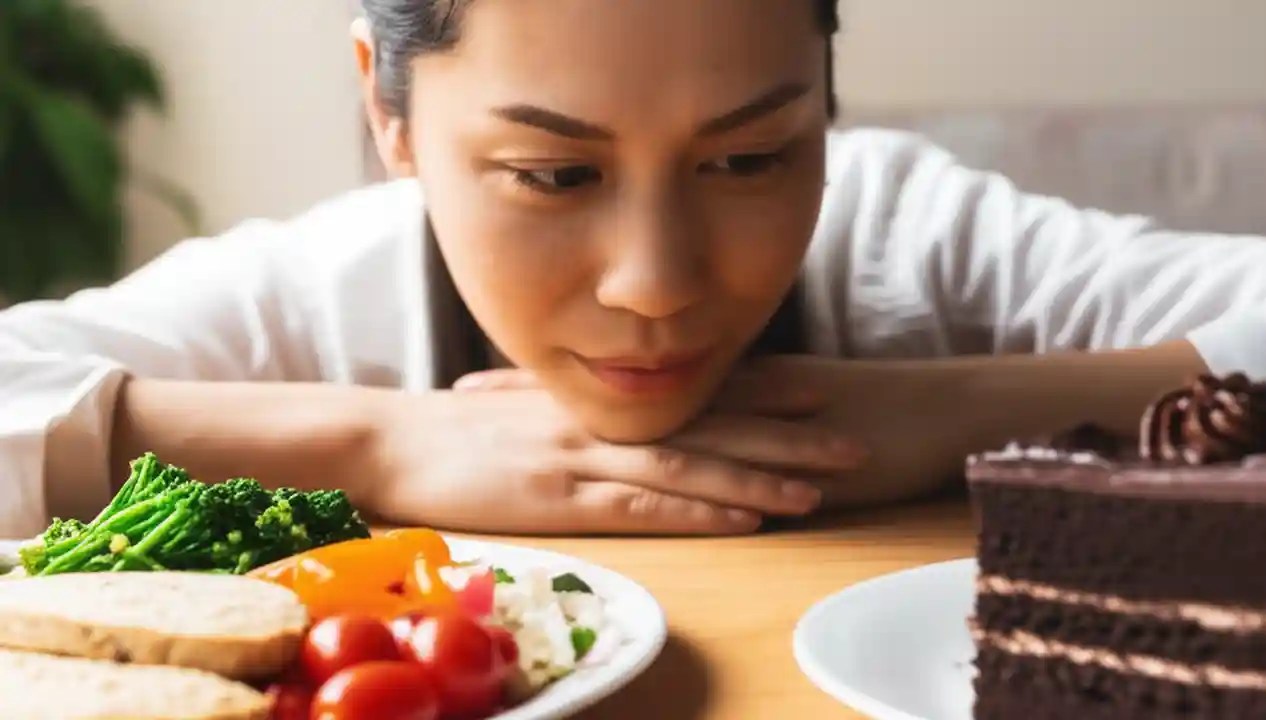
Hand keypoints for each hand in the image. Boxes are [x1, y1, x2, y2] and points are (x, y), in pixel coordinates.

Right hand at [364, 359, 863, 535]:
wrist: (389, 440)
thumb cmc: (454, 428)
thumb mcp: (524, 405)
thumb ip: (577, 405)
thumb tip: (614, 407)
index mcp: (599, 395)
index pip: (692, 386)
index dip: (759, 387)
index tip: (818, 385)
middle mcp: (603, 416)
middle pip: (710, 423)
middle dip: (785, 432)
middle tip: (851, 437)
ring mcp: (584, 454)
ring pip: (689, 464)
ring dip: (758, 475)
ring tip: (819, 488)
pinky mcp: (561, 496)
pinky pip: (642, 504)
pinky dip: (698, 511)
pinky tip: (745, 519)